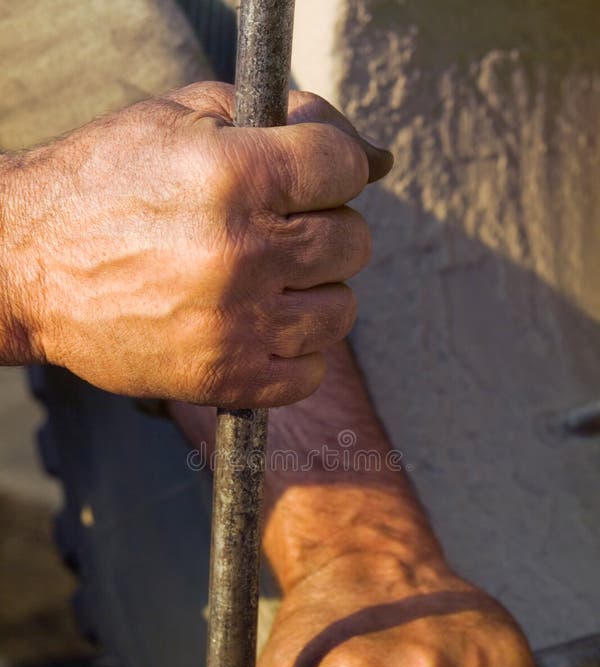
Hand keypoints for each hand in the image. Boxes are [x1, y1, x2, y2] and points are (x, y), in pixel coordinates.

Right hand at [0, 83, 391, 404]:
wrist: (26, 267)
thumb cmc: (102, 185)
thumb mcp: (180, 119)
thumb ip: (286, 117)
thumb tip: (378, 157)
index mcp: (234, 175)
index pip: (345, 166)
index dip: (333, 168)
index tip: (308, 179)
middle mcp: (241, 253)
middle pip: (353, 241)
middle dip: (324, 227)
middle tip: (279, 230)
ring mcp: (235, 324)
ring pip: (341, 310)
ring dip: (315, 292)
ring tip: (269, 281)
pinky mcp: (224, 379)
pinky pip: (310, 373)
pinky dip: (297, 352)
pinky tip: (262, 327)